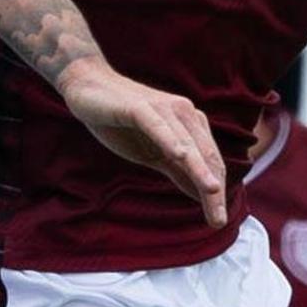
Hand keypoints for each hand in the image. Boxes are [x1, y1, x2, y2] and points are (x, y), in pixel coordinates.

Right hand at [54, 63, 226, 223]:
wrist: (88, 85)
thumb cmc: (120, 121)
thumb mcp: (152, 153)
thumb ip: (177, 170)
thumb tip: (201, 194)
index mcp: (190, 124)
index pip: (210, 162)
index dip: (215, 193)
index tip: (217, 221)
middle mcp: (184, 113)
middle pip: (205, 157)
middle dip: (213, 191)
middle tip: (218, 221)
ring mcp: (163, 109)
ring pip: (187, 145)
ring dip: (200, 170)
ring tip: (213, 192)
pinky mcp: (140, 107)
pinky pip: (158, 127)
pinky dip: (171, 141)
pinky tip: (180, 157)